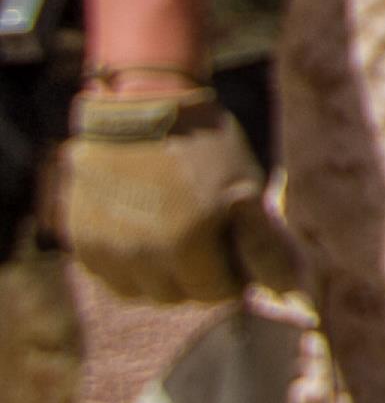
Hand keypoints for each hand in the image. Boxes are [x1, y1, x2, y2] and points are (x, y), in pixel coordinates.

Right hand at [54, 86, 278, 306]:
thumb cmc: (204, 145)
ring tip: (175, 241)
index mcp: (187, 240)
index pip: (214, 292)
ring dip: (161, 276)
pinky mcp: (80, 240)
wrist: (141, 106)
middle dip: (198, 277)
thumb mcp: (246, 187)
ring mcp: (105, 248)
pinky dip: (129, 266)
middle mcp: (140, 253)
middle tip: (206, 248)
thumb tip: (286, 290)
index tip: (235, 258)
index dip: (232, 277)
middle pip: (176, 296)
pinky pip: (110, 276)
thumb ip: (260, 242)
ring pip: (140, 292)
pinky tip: (144, 237)